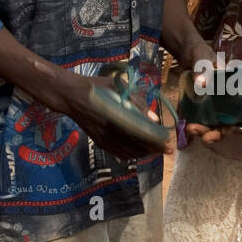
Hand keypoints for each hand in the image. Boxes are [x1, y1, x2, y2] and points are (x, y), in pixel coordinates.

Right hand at [60, 72, 174, 158]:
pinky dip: (131, 154)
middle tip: (167, 148)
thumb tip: (154, 118)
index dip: (158, 142)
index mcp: (118, 119)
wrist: (72, 95)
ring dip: (144, 153)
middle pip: (138, 147)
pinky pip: (118, 153)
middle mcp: (112, 133)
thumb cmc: (97, 87)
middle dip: (155, 149)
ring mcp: (104, 140)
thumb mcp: (119, 88)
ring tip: (155, 149)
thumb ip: (137, 102)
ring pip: (129, 153)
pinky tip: (138, 151)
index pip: (144, 135)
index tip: (170, 144)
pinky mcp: (99, 142)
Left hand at [184, 59, 226, 146]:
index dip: (233, 125)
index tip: (223, 131)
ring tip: (191, 129)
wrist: (187, 54)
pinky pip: (201, 120)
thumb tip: (202, 84)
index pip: (238, 113)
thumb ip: (203, 69)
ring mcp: (213, 105)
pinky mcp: (201, 107)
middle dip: (216, 134)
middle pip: (226, 124)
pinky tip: (188, 125)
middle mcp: (226, 101)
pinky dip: (197, 125)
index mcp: (233, 90)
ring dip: (205, 131)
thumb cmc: (201, 53)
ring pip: (213, 125)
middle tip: (204, 138)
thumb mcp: (201, 58)